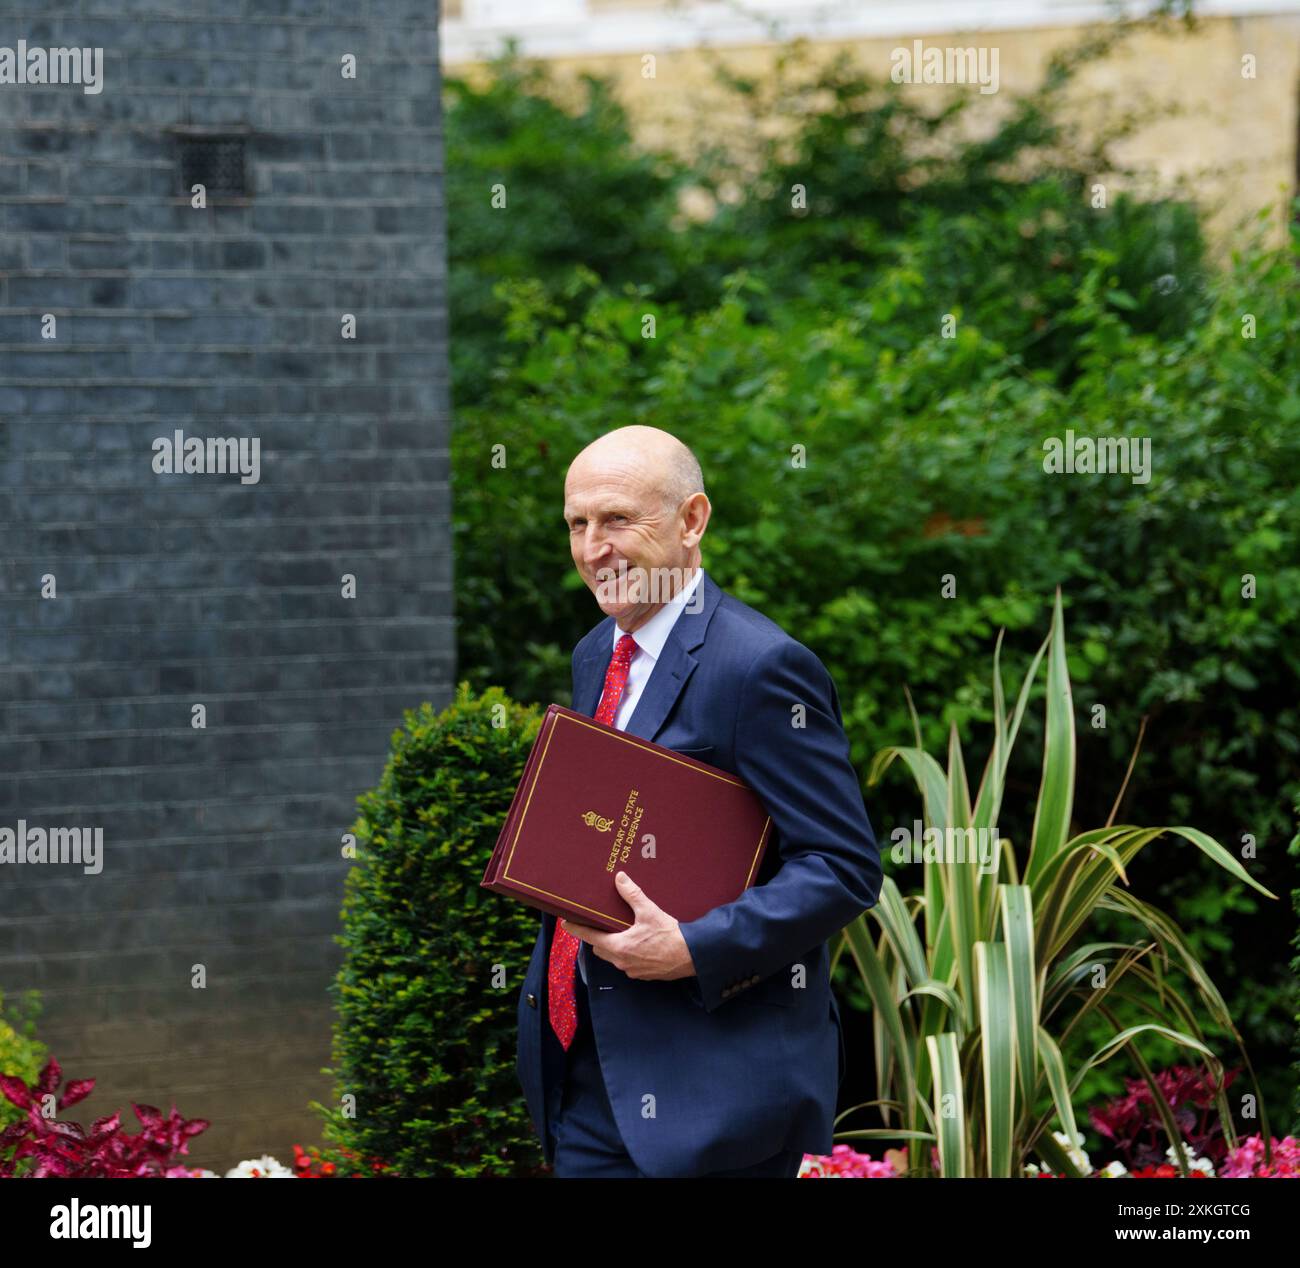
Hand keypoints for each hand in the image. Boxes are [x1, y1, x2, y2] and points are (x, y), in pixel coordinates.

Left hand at [562, 871, 696, 981]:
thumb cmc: (670, 935)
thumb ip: (632, 895)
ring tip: (619, 932)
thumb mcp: (649, 911)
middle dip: (597, 937)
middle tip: (598, 924)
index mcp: (619, 947)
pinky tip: (637, 944)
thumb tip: (620, 879)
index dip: (577, 929)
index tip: (566, 924)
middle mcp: (622, 962)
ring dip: (613, 946)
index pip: (590, 937)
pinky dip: (627, 953)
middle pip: (600, 948)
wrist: (693, 955)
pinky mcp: (644, 974)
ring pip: (614, 957)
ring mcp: (633, 971)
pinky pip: (628, 963)